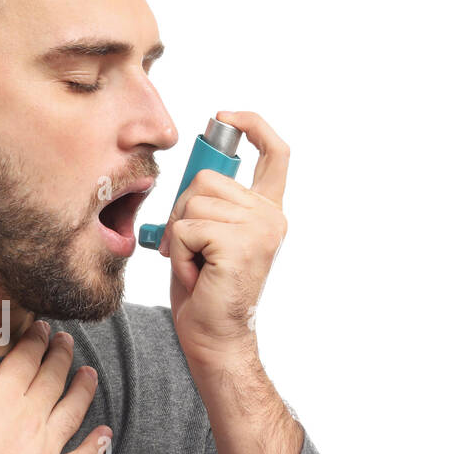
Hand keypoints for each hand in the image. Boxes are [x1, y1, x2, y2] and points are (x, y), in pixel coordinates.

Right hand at [0, 317, 109, 453]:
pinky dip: (93, 447)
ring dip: (82, 391)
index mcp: (2, 399)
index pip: (25, 360)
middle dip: (61, 358)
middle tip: (68, 342)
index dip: (36, 341)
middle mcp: (30, 420)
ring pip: (71, 413)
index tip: (45, 329)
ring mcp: (44, 453)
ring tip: (90, 375)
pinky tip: (105, 434)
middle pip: (52, 381)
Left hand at [157, 109, 289, 368]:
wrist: (213, 336)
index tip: (224, 116)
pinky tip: (196, 274)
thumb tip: (194, 173)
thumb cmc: (205, 291)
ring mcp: (259, 229)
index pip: (274, 153)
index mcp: (266, 210)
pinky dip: (178, 252)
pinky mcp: (239, 244)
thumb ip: (209, 202)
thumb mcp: (208, 235)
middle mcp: (270, 216)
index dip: (252, 125)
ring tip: (196, 264)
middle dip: (183, 210)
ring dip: (180, 236)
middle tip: (191, 250)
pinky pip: (187, 227)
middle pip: (207, 177)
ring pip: (193, 202)